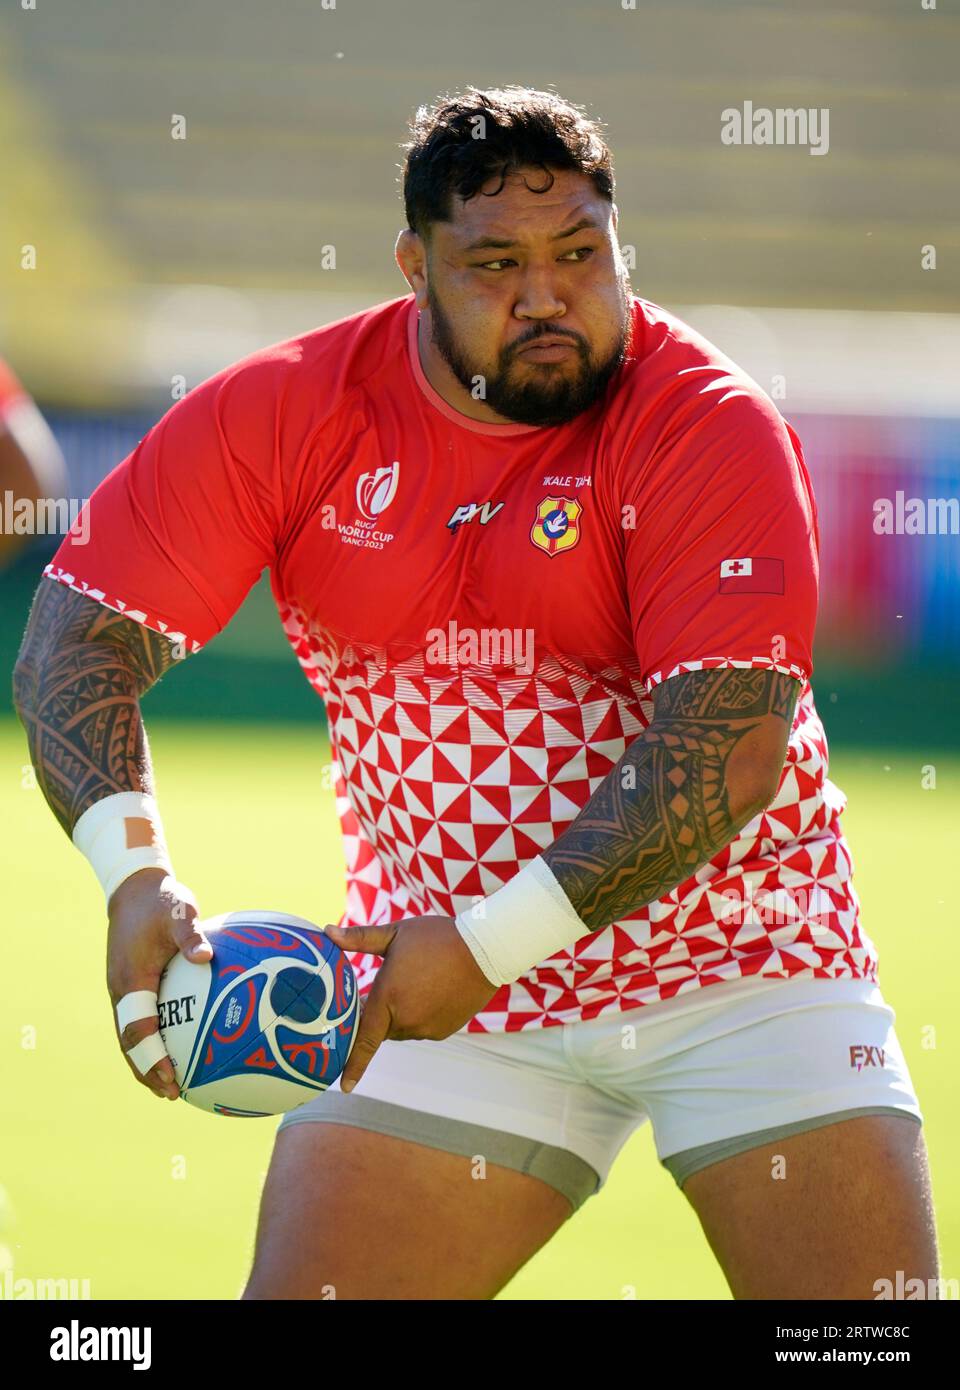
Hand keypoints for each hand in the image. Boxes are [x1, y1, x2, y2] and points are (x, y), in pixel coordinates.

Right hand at [107, 867, 210, 1099]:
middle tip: (172, 1095)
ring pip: (131, 1034)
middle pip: (129, 1042)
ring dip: (146, 1060)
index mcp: (131, 979)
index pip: (138, 1030)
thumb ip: (191, 934)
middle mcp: (122, 989)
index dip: (152, 1058)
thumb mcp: (180, 911)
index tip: (170, 1080)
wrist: (135, 888)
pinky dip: (153, 1038)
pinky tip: (180, 1047)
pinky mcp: (132, 984)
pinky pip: (140, 1018)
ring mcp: (124, 988)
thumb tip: (206, 955)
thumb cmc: (162, 900)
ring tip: (171, 1085)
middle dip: (147, 1070)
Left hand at [323, 915, 496, 1092]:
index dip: (352, 1065)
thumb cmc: (436, 938)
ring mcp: (426, 1028)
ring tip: (414, 983)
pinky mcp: (443, 1031)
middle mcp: (406, 1019)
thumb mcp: (395, 934)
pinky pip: (421, 1029)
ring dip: (400, 1015)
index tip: (344, 1086)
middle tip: (386, 987)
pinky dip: (420, 1016)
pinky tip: (430, 992)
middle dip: (378, 1014)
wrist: (483, 951)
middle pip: (381, 1029)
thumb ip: (359, 938)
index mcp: (388, 997)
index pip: (364, 1040)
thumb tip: (327, 933)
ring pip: (402, 1029)